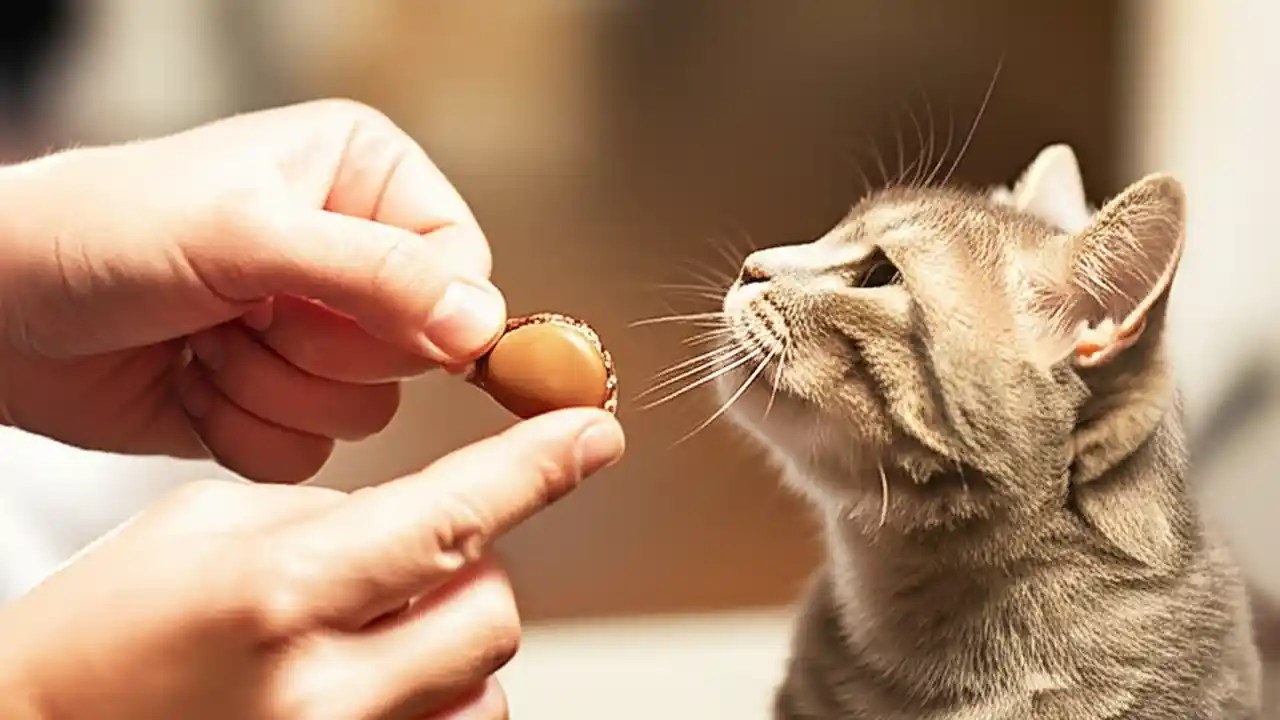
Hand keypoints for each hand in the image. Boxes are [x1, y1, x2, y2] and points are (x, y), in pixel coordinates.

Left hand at [0, 100, 505, 481]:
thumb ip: (375, 274)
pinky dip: (245, 429)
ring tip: (208, 336)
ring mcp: (318, 331)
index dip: (421, 311)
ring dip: (271, 388)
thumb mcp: (245, 235)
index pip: (462, 265)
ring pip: (367, 410)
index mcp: (365, 178)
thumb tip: (480, 323)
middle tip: (245, 308)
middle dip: (317, 349)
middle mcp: (355, 254)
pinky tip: (194, 378)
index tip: (346, 317)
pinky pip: (315, 451)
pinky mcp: (282, 396)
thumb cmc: (99, 232)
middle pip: (420, 349)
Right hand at [0, 408, 624, 719]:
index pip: (456, 517)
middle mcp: (322, 688)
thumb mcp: (207, 527)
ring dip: (453, 641)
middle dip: (472, 570)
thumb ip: (331, 517)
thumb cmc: (102, 637)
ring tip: (373, 633)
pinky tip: (374, 683)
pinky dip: (438, 700)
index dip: (540, 467)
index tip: (592, 436)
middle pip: (494, 608)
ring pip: (486, 681)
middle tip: (410, 561)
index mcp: (280, 590)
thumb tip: (427, 517)